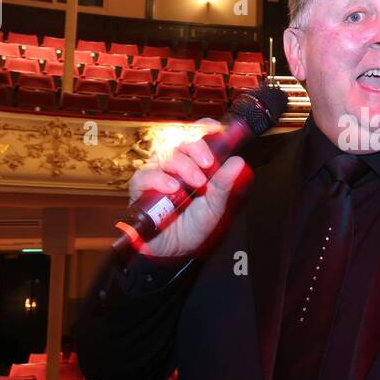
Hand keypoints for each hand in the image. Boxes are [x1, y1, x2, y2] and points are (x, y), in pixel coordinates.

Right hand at [128, 119, 248, 258]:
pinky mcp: (141, 187)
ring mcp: (158, 173)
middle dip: (197, 148)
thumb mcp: (215, 206)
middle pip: (182, 140)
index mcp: (195, 163)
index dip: (205, 128)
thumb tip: (238, 162)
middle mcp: (176, 164)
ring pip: (166, 155)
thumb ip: (224, 185)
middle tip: (208, 164)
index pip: (197, 135)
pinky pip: (147, 174)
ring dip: (184, 166)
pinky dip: (160, 179)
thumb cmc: (194, 226)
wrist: (174, 251)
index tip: (217, 131)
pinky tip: (173, 189)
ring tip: (197, 184)